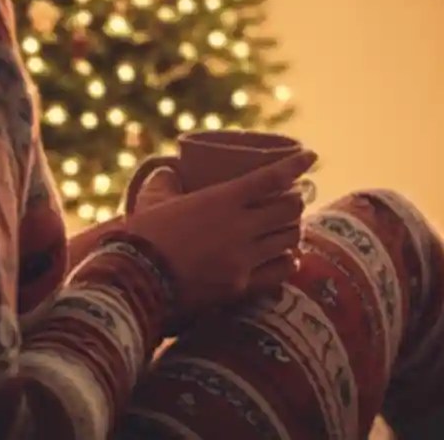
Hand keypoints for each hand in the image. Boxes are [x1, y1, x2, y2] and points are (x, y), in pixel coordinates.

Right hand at [123, 150, 316, 323]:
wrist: (132, 282)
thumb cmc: (139, 238)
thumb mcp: (153, 203)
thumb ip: (165, 184)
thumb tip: (167, 170)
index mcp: (221, 199)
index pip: (272, 177)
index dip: (296, 165)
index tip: (311, 157)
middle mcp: (239, 226)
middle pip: (290, 209)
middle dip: (296, 202)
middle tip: (292, 200)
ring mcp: (243, 258)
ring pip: (289, 239)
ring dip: (293, 230)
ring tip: (288, 228)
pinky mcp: (240, 286)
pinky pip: (280, 271)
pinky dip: (288, 261)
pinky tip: (287, 258)